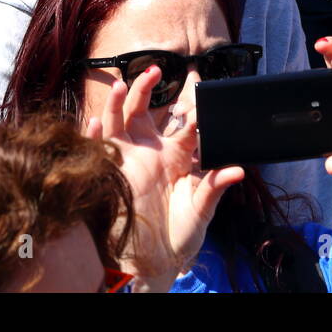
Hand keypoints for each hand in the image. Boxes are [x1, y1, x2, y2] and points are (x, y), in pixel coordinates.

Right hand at [85, 67, 242, 291]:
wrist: (158, 261)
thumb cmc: (182, 233)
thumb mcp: (201, 209)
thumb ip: (214, 187)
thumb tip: (237, 170)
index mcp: (176, 155)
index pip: (183, 122)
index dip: (191, 103)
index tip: (197, 81)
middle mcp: (150, 152)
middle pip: (143, 111)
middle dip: (146, 89)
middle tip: (154, 70)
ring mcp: (129, 160)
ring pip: (118, 123)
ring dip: (118, 104)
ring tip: (123, 85)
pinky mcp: (111, 175)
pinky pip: (99, 151)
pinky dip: (94, 137)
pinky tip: (93, 123)